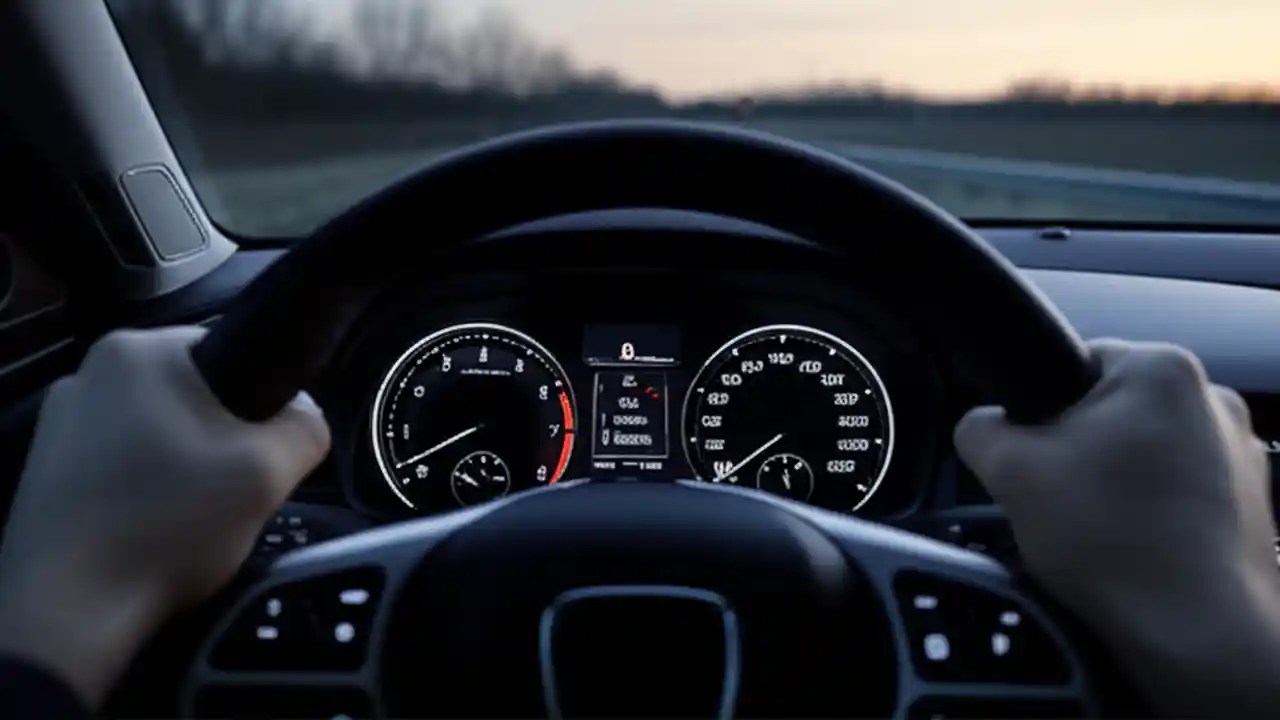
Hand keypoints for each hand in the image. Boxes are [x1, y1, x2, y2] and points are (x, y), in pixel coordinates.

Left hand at [0, 327, 329, 707]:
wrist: (70, 612)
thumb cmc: (168, 526)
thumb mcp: (267, 474)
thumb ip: (306, 428)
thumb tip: (303, 415)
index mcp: (137, 351)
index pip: (232, 352)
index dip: (263, 405)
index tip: (263, 454)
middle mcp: (88, 372)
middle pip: (194, 395)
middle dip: (221, 438)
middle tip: (233, 492)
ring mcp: (58, 421)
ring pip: (159, 431)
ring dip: (183, 464)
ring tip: (189, 517)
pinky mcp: (45, 468)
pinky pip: (122, 462)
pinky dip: (145, 488)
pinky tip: (151, 527)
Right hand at [955, 339, 1279, 716]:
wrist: (1195, 633)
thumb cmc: (1114, 543)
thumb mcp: (1009, 471)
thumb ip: (979, 427)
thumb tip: (982, 425)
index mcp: (1161, 368)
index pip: (1072, 361)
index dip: (1037, 412)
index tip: (1032, 457)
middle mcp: (1215, 398)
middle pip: (1110, 410)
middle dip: (1077, 450)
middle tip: (1056, 497)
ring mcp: (1242, 453)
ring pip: (1144, 452)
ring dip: (1115, 482)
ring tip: (1097, 529)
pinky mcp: (1250, 501)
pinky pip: (1178, 490)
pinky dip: (1151, 512)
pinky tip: (1131, 546)